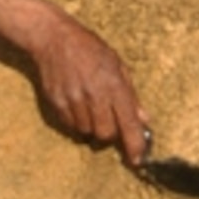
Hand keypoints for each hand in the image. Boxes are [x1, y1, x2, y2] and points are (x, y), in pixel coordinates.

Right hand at [30, 13, 146, 165]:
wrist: (54, 38)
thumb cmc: (90, 49)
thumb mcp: (117, 64)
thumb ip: (131, 94)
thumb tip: (144, 120)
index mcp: (113, 84)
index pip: (128, 123)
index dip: (135, 145)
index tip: (138, 160)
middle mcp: (93, 94)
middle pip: (106, 134)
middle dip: (110, 133)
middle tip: (109, 118)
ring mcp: (73, 100)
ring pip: (87, 132)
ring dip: (92, 126)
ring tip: (90, 106)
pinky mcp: (56, 103)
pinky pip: (70, 126)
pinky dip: (76, 121)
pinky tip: (77, 103)